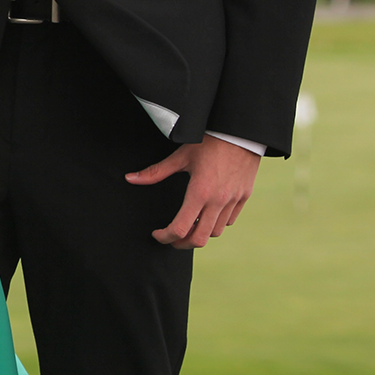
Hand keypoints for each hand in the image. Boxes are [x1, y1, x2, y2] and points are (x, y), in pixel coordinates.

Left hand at [127, 133, 259, 248]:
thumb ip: (155, 172)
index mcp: (200, 192)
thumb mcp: (180, 156)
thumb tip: (130, 179)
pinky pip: (229, 221)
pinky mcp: (244, 197)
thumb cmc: (207, 141)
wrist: (239, 131)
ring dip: (199, 234)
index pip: (180, 229)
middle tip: (170, 239)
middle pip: (199, 239)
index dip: (165, 237)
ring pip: (215, 232)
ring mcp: (234, 201)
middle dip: (181, 244)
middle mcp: (218, 201)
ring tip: (187, 226)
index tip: (157, 234)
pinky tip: (206, 216)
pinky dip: (215, 224)